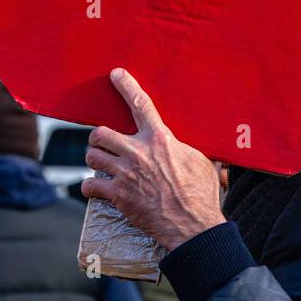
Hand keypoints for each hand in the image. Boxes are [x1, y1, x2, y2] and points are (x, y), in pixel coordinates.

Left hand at [81, 68, 224, 250]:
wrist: (193, 225)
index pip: (140, 104)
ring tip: (100, 162)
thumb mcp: (203, 161)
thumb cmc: (201, 193)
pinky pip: (90, 185)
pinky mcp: (118, 196)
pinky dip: (90, 187)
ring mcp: (125, 174)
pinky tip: (95, 188)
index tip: (116, 75)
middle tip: (103, 142)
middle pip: (101, 133)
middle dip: (99, 137)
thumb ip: (193, 147)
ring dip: (94, 158)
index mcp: (160, 139)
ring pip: (92, 156)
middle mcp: (138, 153)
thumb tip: (210, 140)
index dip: (126, 86)